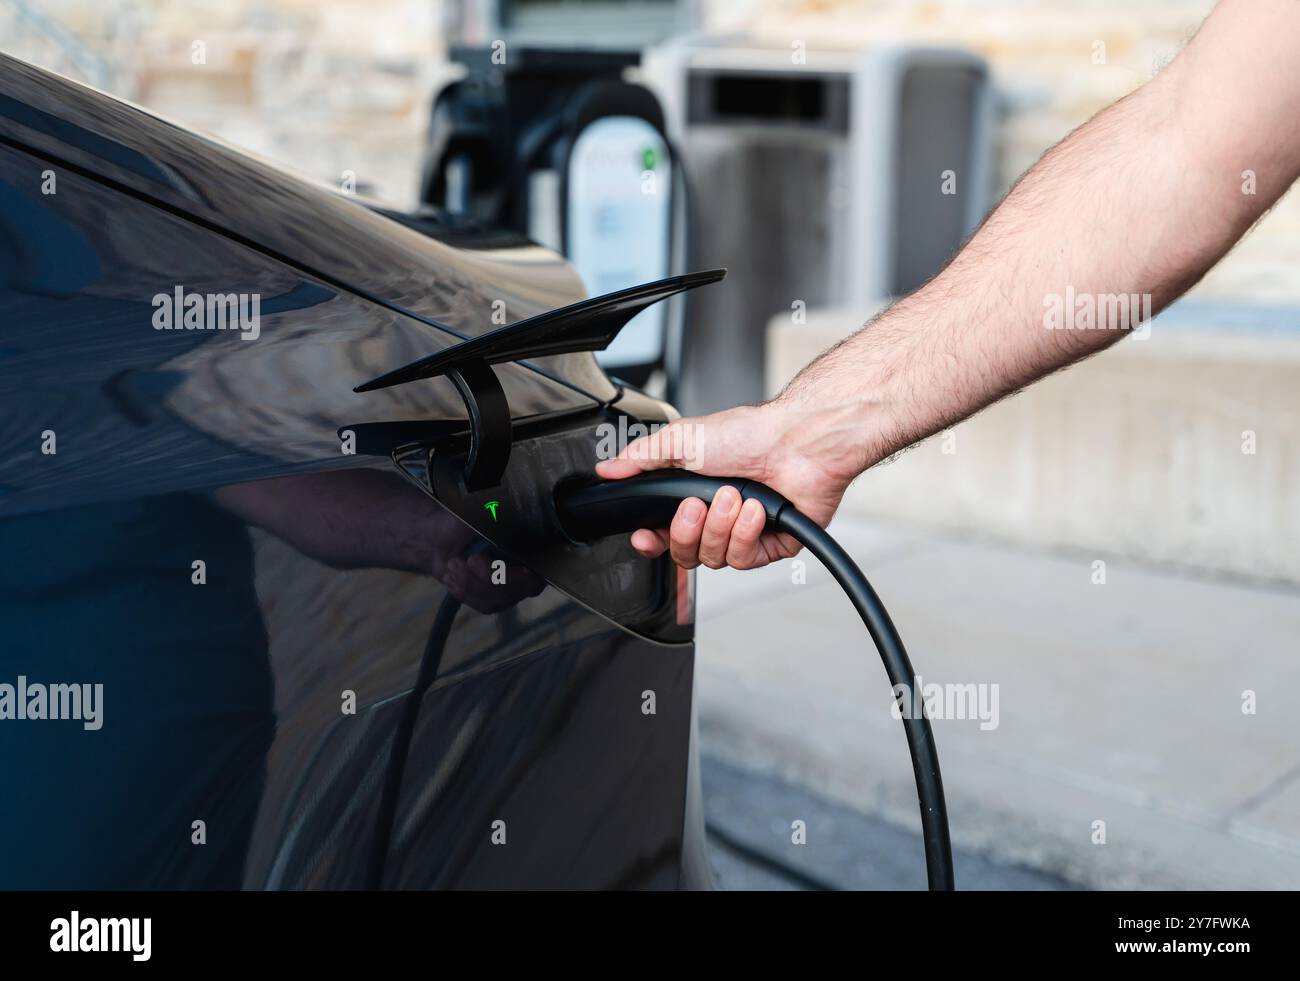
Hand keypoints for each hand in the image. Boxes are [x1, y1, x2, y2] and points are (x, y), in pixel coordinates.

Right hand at [594, 400, 866, 569]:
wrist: (798, 441)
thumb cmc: (749, 434)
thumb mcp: (682, 440)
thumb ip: (639, 458)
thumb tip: (607, 469)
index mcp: (692, 493)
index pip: (662, 533)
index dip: (650, 541)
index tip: (645, 536)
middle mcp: (717, 516)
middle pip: (683, 552)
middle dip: (686, 530)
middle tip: (696, 505)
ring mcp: (744, 532)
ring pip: (712, 558)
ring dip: (720, 527)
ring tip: (734, 497)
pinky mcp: (771, 545)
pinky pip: (743, 560)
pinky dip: (745, 534)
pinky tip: (754, 510)